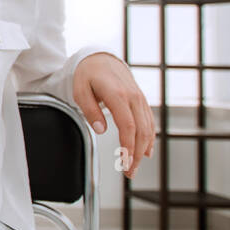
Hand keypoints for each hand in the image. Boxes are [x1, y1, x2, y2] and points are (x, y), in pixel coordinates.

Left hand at [72, 52, 155, 178]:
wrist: (101, 58)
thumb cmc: (88, 74)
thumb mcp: (80, 90)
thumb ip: (90, 110)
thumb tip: (101, 129)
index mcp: (118, 94)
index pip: (128, 125)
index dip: (128, 146)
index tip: (124, 162)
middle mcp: (133, 97)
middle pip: (141, 130)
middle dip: (136, 154)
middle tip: (129, 171)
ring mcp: (140, 99)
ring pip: (148, 128)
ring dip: (143, 149)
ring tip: (134, 167)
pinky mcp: (141, 101)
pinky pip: (149, 121)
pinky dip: (149, 138)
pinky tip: (145, 151)